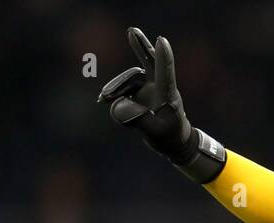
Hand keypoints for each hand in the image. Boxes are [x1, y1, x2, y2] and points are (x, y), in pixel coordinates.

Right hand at [98, 27, 225, 182]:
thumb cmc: (167, 136)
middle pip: (149, 62)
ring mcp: (149, 86)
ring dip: (115, 88)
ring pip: (128, 80)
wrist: (171, 140)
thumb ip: (135, 119)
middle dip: (140, 46)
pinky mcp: (140, 90)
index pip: (165, 74)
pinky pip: (123, 87)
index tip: (162, 40)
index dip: (163, 58)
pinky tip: (102, 99)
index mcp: (168, 96)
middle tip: (132, 31)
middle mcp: (160, 87)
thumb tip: (116, 104)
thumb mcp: (153, 133)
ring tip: (102, 99)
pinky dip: (113, 91)